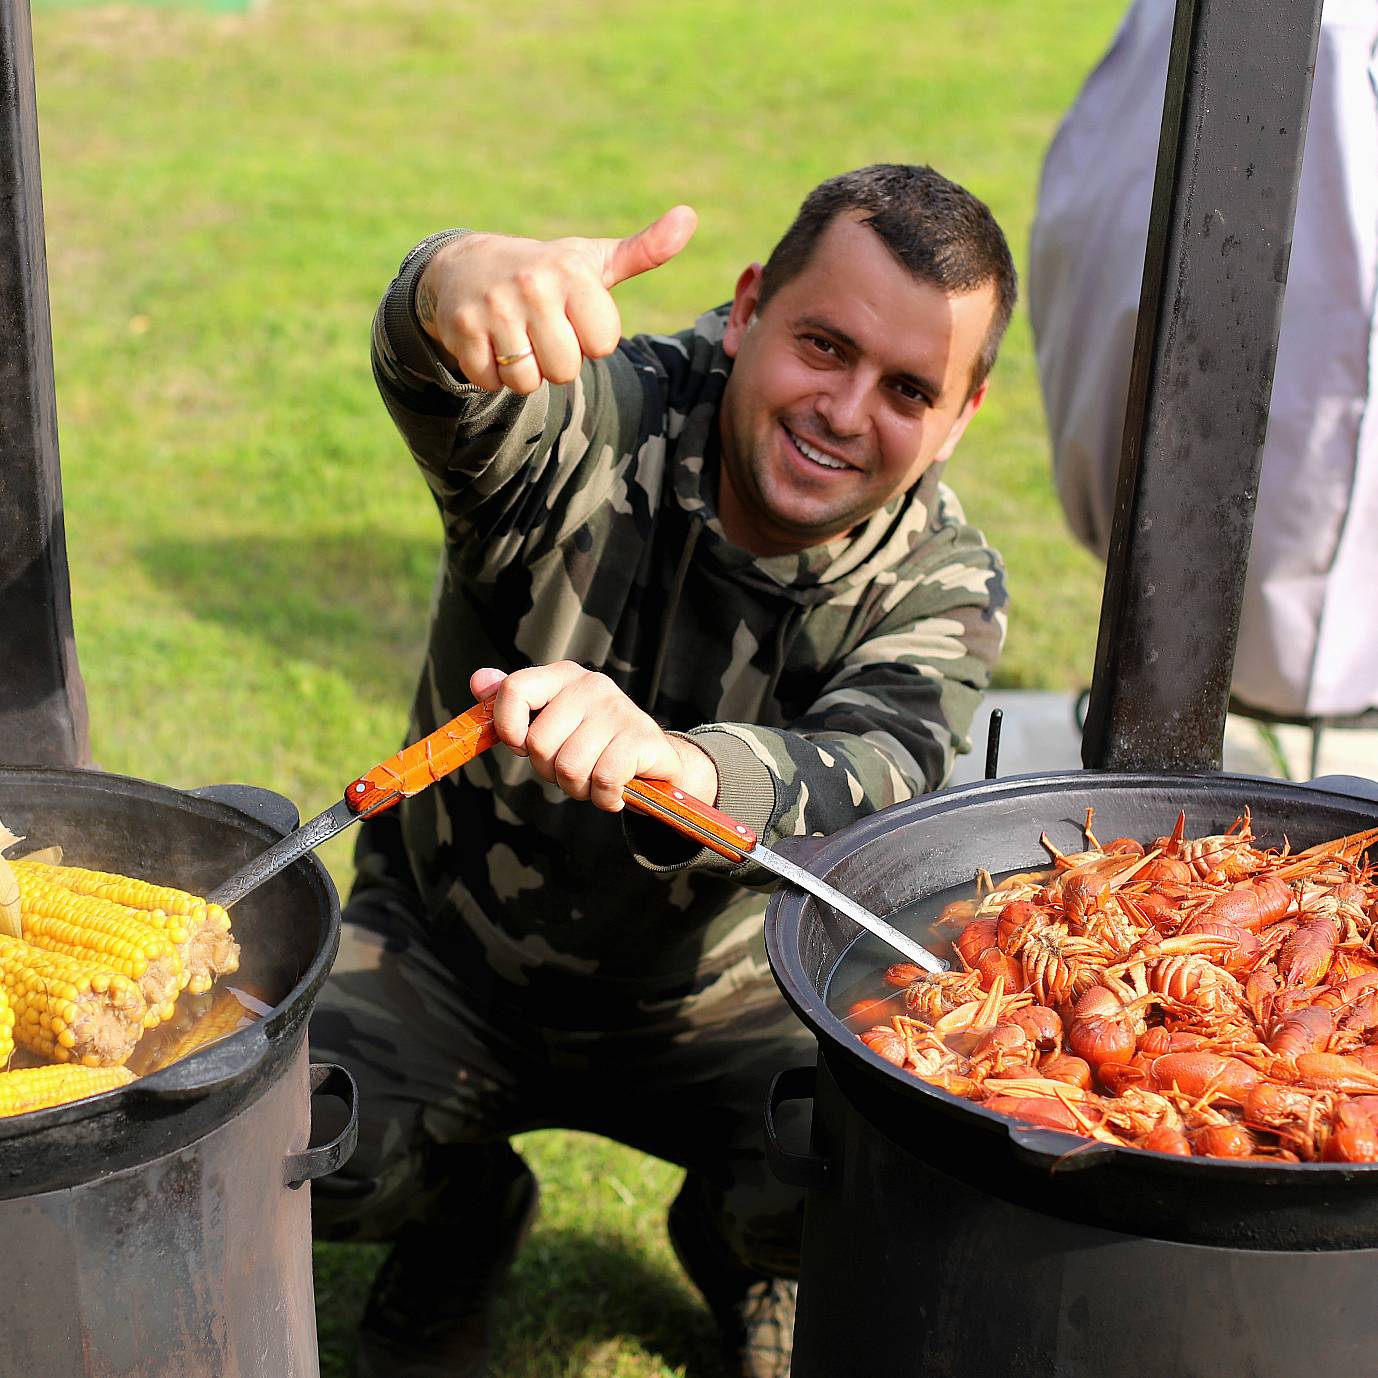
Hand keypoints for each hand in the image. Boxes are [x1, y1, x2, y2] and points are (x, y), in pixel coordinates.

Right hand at [416, 205, 698, 395]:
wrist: (466, 265)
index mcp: (572, 273)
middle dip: (557, 363)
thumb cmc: (547, 272)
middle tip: (543, 334)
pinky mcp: (460, 329)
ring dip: (524, 372)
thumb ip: (644, 251)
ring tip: (517, 338)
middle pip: (565, 370)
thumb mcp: (594, 261)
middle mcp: (533, 286)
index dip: (591, 341)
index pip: (603, 343)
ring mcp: (494, 308)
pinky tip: (490, 342)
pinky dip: (491, 373)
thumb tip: (689, 218)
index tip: (575, 319)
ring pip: (526, 381)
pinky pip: (489, 382)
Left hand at [470, 662, 718, 811]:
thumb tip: (477, 680)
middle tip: (574, 769)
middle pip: (539, 744)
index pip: (514, 689)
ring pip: (569, 767)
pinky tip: (615, 791)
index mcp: (563, 676)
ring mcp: (618, 709)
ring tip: (596, 779)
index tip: (522, 746)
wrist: (654, 760)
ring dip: (579, 789)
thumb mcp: (552, 720)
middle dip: (551, 772)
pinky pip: (603, 781)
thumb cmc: (594, 743)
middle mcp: (590, 684)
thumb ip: (514, 703)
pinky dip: (605, 798)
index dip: (508, 727)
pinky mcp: (641, 737)